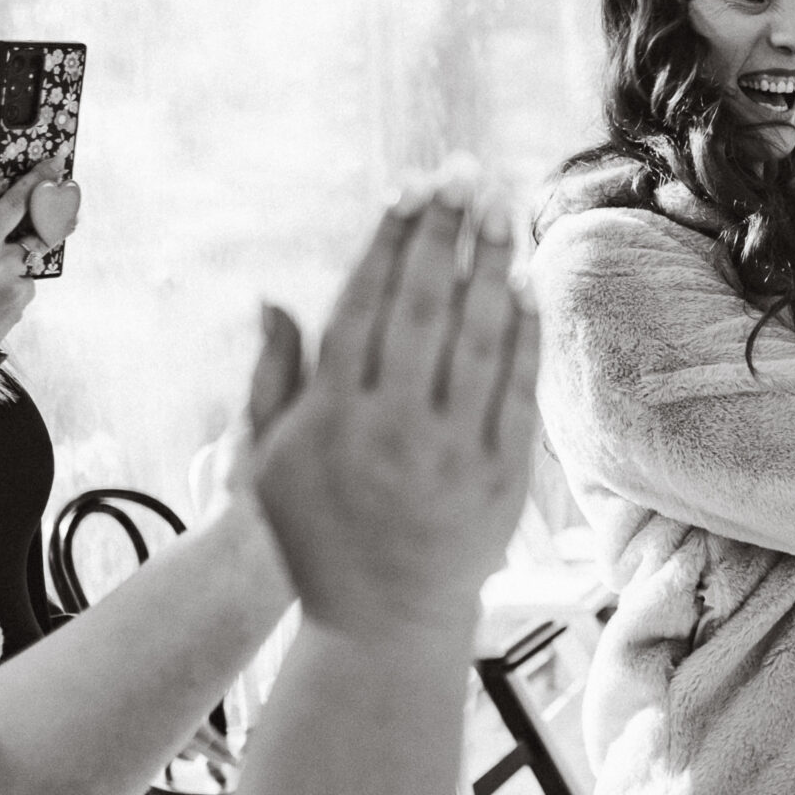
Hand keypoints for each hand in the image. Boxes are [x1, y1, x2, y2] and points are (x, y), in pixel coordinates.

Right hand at [248, 177, 539, 642]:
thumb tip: (272, 299)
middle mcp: (390, 431)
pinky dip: (521, 332)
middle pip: (423, 309)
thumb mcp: (269, 461)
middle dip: (444, 233)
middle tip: (463, 173)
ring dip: (490, 264)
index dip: (390, 242)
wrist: (382, 622)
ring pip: (475, 339)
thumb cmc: (317, 532)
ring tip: (500, 205)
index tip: (412, 189)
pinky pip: (516, 389)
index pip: (363, 307)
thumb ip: (274, 376)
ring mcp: (451, 454)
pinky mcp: (501, 478)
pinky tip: (526, 281)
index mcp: (330, 419)